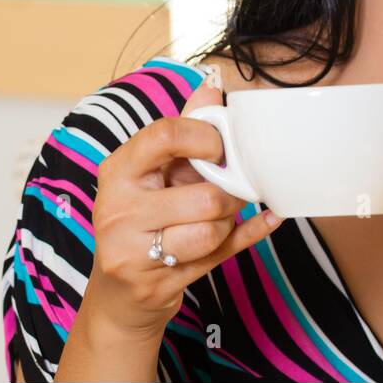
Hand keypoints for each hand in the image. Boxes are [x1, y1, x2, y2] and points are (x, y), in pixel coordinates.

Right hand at [81, 84, 282, 337]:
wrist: (119, 292)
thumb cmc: (142, 220)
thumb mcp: (152, 173)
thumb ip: (182, 132)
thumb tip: (210, 89)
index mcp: (118, 171)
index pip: (164, 136)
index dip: (205, 138)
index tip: (219, 147)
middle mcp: (118, 209)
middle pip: (203, 196)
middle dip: (228, 195)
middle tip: (229, 191)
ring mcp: (132, 251)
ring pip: (210, 231)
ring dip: (227, 224)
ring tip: (220, 218)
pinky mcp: (154, 284)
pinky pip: (220, 256)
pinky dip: (249, 235)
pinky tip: (265, 221)